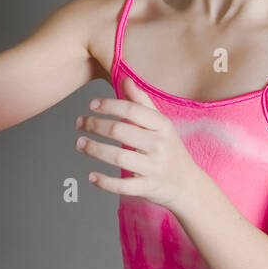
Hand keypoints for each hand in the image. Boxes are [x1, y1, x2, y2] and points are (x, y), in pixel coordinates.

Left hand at [73, 76, 203, 213]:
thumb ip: (142, 102)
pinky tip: (91, 176)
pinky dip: (104, 182)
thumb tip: (126, 80)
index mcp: (162, 126)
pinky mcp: (148, 188)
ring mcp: (154, 168)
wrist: (188, 185)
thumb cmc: (170, 150)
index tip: (92, 105)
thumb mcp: (162, 124)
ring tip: (79, 144)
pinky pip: (122, 186)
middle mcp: (159, 145)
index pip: (132, 110)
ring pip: (118, 157)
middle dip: (95, 125)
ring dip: (94, 149)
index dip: (109, 105)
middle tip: (79, 123)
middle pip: (120, 131)